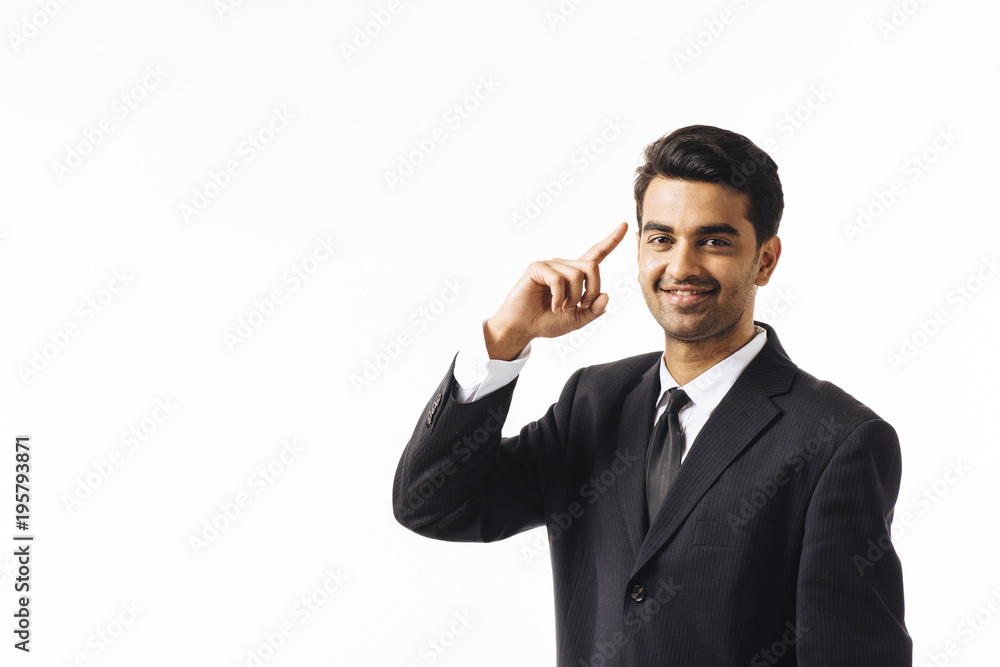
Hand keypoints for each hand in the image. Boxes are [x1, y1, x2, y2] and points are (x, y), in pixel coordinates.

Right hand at [485, 222, 628, 359]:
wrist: (523, 328)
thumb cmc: (548, 321)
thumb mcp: (578, 320)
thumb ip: (594, 311)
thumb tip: (605, 295)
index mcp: (576, 274)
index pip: (597, 253)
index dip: (611, 240)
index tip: (625, 225)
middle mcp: (564, 266)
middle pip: (592, 267)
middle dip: (592, 289)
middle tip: (582, 306)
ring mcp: (550, 265)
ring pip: (576, 275)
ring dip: (573, 297)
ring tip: (562, 308)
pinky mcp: (537, 268)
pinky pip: (558, 279)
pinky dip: (558, 298)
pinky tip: (553, 306)